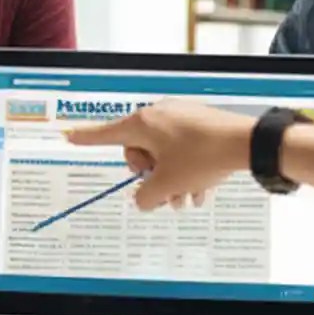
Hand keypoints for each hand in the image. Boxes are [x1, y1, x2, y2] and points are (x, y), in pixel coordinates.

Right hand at [64, 98, 252, 210]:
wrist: (245, 143)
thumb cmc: (201, 157)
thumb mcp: (167, 185)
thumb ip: (145, 196)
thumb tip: (143, 199)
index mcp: (142, 124)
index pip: (106, 134)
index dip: (86, 138)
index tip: (68, 135)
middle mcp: (158, 115)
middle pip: (139, 151)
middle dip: (151, 177)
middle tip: (166, 194)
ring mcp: (179, 116)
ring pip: (164, 154)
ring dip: (172, 179)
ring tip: (188, 198)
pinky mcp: (198, 122)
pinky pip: (182, 148)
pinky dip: (186, 169)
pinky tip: (201, 189)